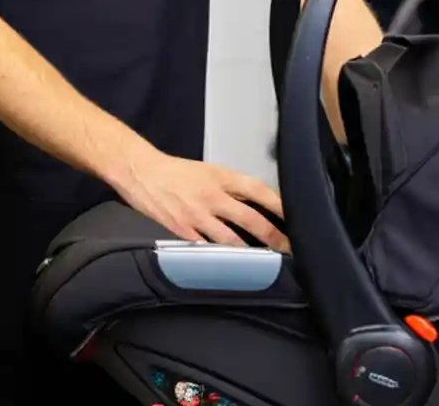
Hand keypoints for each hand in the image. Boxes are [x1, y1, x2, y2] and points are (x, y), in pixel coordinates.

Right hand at [108, 153, 289, 252]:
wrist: (141, 172)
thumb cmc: (174, 171)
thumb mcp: (207, 170)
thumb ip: (229, 186)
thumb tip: (253, 202)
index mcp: (221, 177)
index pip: (258, 190)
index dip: (279, 205)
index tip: (296, 217)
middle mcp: (213, 196)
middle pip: (251, 219)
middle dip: (273, 236)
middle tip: (288, 248)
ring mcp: (198, 216)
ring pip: (231, 240)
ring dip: (250, 253)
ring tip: (264, 265)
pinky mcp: (183, 231)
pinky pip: (206, 249)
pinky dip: (219, 258)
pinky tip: (231, 268)